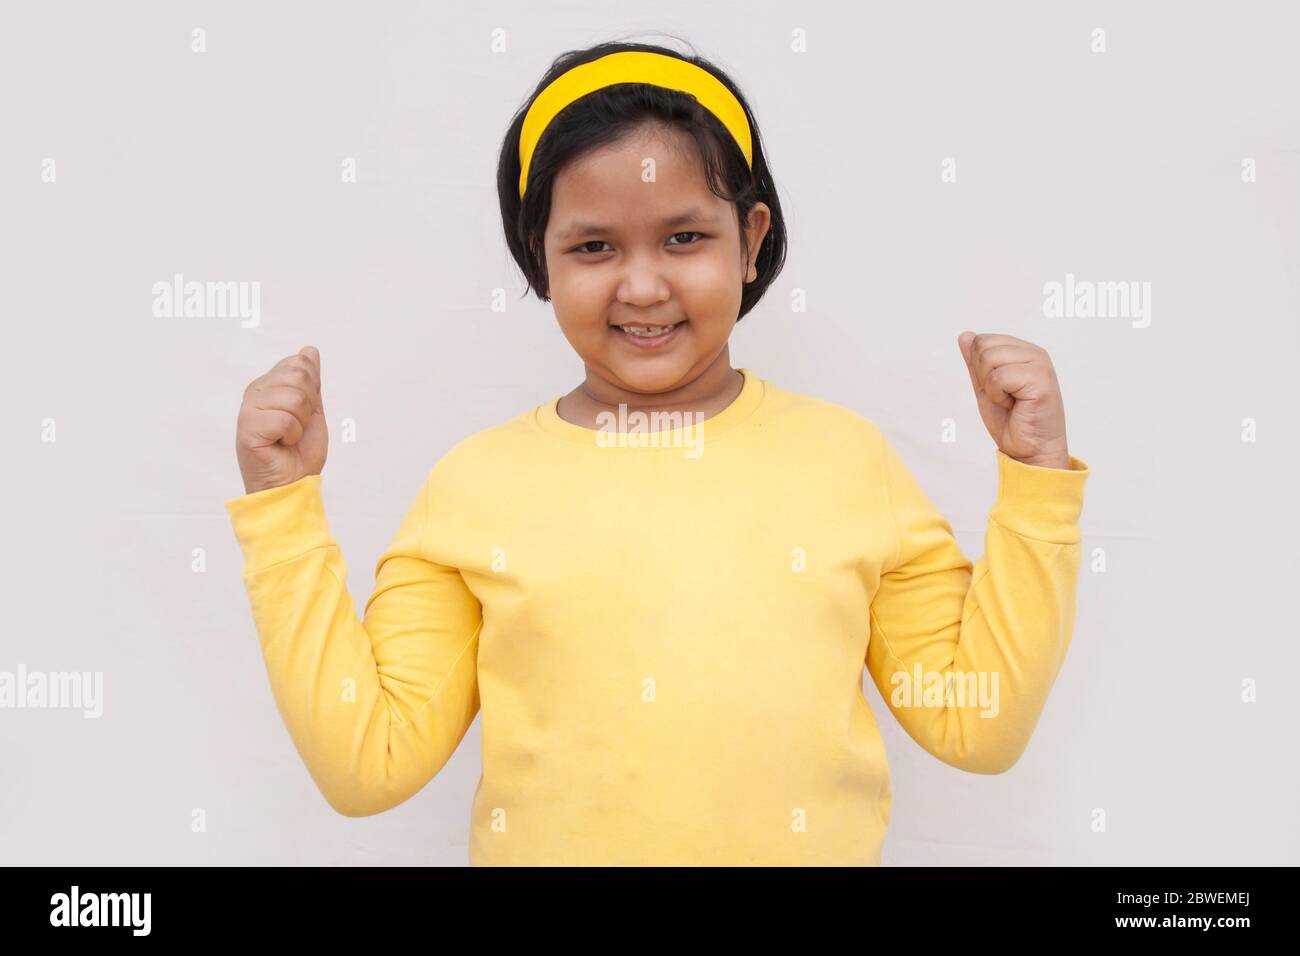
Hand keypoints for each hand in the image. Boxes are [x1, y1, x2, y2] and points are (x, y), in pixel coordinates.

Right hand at [235, 346, 327, 494]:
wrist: (293, 483)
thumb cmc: (300, 451)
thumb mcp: (313, 410)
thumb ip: (311, 381)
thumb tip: (309, 350)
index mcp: (269, 384)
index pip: (299, 363)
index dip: (312, 390)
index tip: (303, 412)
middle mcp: (255, 391)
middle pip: (298, 375)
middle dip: (308, 405)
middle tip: (296, 426)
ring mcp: (248, 408)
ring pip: (294, 397)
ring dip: (300, 423)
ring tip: (288, 436)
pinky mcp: (247, 427)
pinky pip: (285, 419)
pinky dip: (292, 435)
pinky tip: (281, 444)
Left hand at [957, 332, 1069, 468]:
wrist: (1030, 451)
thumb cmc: (1011, 421)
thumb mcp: (985, 387)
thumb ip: (976, 363)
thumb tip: (964, 335)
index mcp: (1024, 351)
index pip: (983, 340)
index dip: (979, 369)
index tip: (997, 388)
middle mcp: (1035, 353)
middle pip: (983, 345)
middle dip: (983, 375)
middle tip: (1003, 396)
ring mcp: (1040, 364)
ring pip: (989, 358)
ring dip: (991, 387)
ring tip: (1010, 400)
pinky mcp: (1040, 380)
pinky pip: (998, 377)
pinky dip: (998, 395)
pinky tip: (1015, 405)